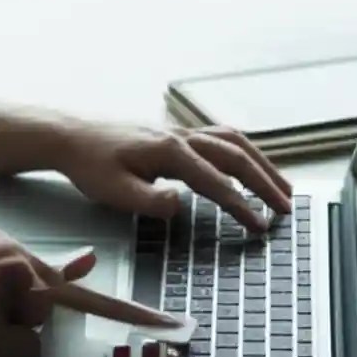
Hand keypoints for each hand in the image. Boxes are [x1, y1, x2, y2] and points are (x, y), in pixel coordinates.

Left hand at [55, 121, 292, 232]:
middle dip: (266, 182)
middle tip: (287, 207)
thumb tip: (181, 205)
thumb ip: (150, 202)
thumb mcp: (113, 192)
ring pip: (233, 142)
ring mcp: (180, 131)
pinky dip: (243, 150)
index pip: (217, 182)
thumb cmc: (89, 165)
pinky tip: (249, 163)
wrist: (69, 136)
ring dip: (261, 163)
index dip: (242, 206)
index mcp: (170, 152)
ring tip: (281, 186)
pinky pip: (220, 137)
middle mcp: (181, 136)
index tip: (261, 225)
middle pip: (236, 156)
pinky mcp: (175, 133)